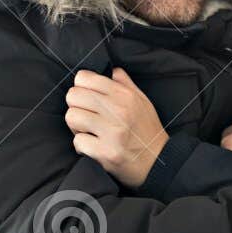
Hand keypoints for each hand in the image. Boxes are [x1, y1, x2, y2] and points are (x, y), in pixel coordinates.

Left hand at [66, 68, 168, 187]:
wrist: (159, 161)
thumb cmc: (148, 131)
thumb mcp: (143, 102)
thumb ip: (126, 84)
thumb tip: (113, 71)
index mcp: (124, 95)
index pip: (84, 78)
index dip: (81, 88)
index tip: (87, 99)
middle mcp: (118, 110)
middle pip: (73, 96)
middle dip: (76, 107)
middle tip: (86, 117)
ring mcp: (112, 131)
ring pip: (72, 117)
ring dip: (76, 126)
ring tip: (88, 131)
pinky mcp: (106, 151)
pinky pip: (78, 141)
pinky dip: (82, 146)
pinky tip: (93, 146)